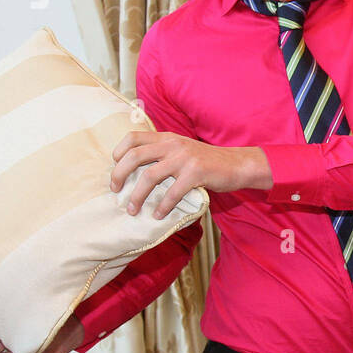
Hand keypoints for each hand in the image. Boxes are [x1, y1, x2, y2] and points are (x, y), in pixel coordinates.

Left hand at [109, 132, 271, 218]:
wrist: (236, 165)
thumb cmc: (206, 161)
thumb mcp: (182, 149)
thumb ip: (163, 153)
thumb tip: (136, 169)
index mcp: (167, 138)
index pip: (133, 137)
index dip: (119, 152)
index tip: (116, 168)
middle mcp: (173, 144)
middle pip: (134, 156)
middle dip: (119, 175)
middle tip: (115, 191)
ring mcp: (184, 158)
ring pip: (149, 176)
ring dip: (137, 196)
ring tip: (132, 210)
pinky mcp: (196, 174)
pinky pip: (172, 193)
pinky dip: (162, 206)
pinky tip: (158, 215)